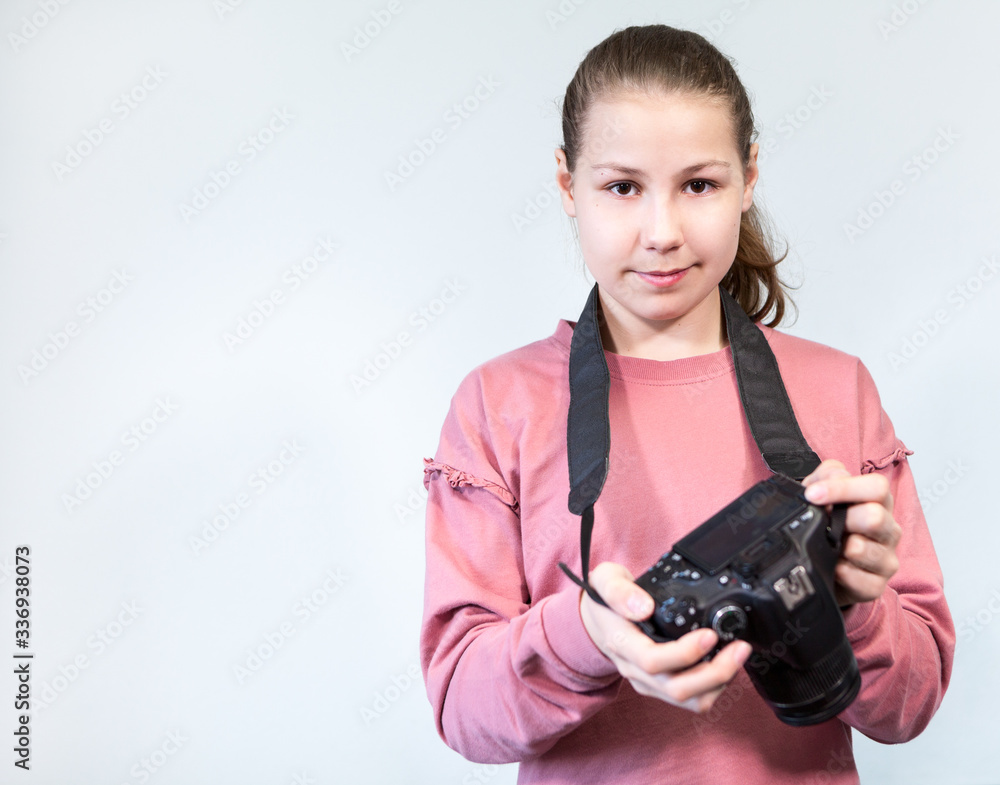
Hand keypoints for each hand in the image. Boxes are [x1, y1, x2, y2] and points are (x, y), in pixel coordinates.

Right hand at [579, 561, 751, 712]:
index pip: (653, 661)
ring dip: (719, 683)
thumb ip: (619, 590)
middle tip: (739, 647)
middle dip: (716, 672)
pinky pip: (690, 700)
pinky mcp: (660, 687)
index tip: (710, 633)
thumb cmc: (604, 599)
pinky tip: (725, 665)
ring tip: (738, 656)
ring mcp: (648, 683)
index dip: (685, 653)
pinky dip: (714, 688)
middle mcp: (634, 670)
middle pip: (677, 688)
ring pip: (687, 700)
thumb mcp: (604, 581)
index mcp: (622, 644)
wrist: (596, 620)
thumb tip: (644, 606)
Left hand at [802, 459, 901, 607]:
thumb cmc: (827, 527)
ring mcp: (885, 558)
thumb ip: (827, 476)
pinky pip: (858, 579)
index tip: (813, 494)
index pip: (877, 487)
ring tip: (826, 546)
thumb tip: (832, 477)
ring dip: (836, 546)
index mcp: (878, 503)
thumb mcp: (822, 495)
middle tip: (822, 522)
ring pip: (862, 548)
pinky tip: (832, 567)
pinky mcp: (876, 585)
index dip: (843, 488)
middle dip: (841, 519)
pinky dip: (838, 572)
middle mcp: (887, 529)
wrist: (824, 567)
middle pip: (874, 517)